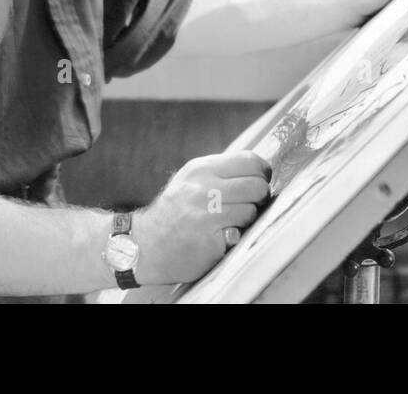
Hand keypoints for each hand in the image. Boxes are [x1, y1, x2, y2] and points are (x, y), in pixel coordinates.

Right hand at [135, 151, 270, 285]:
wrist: (144, 246)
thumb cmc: (174, 211)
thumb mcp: (191, 180)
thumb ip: (222, 172)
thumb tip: (261, 169)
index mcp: (201, 169)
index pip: (249, 160)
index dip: (262, 171)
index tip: (262, 179)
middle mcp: (203, 189)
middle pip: (256, 186)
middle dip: (259, 196)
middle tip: (250, 203)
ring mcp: (207, 216)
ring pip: (251, 211)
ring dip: (246, 218)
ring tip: (229, 221)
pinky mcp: (210, 241)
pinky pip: (239, 234)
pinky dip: (234, 236)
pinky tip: (218, 236)